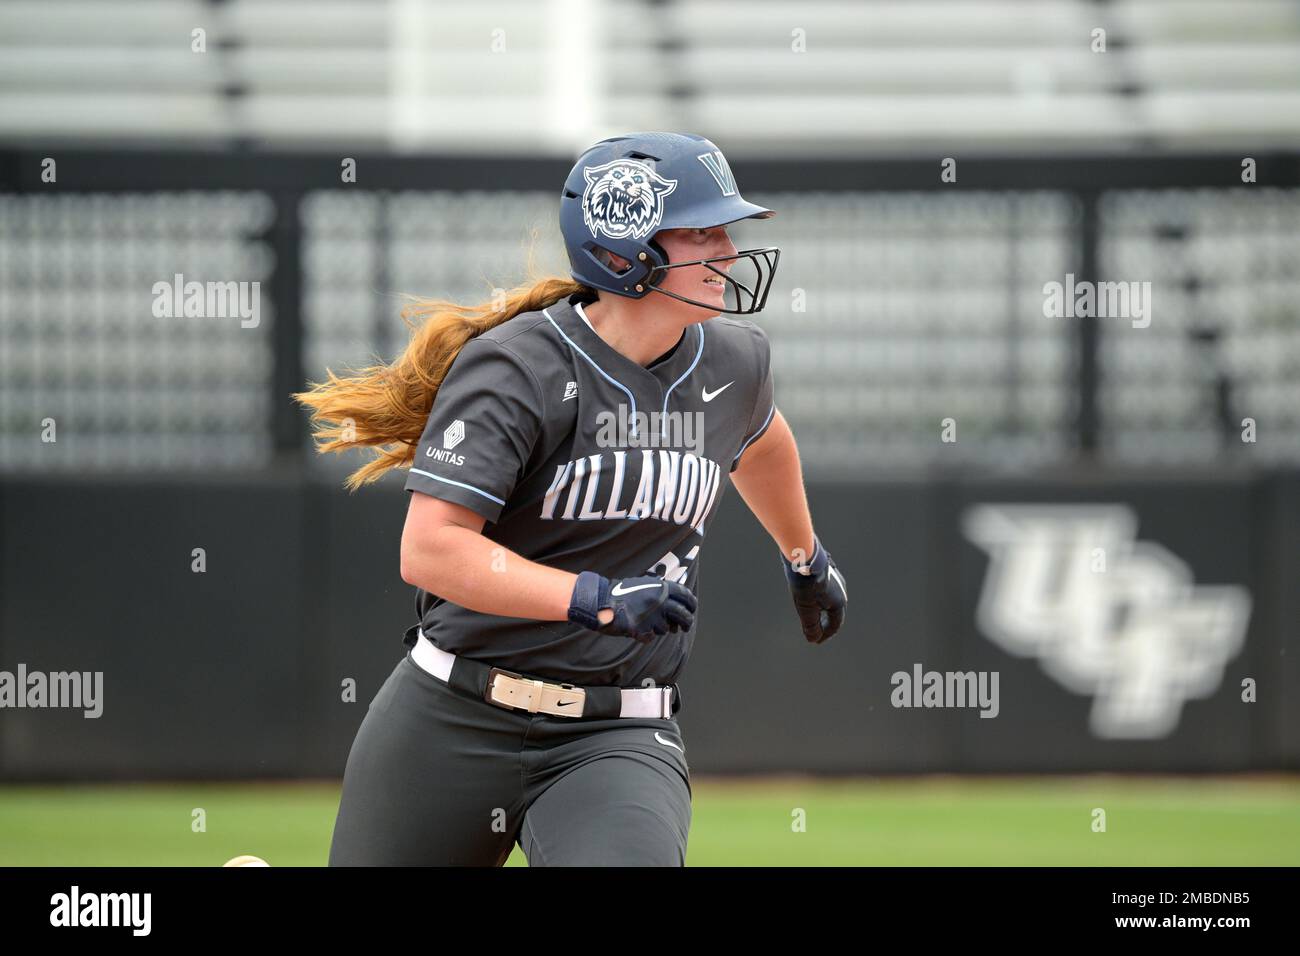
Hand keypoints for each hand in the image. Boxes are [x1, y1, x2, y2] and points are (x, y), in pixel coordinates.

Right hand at [567, 571, 697, 642]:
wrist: (601, 600)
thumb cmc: (622, 592)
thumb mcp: (645, 584)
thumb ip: (661, 590)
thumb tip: (679, 600)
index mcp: (661, 587)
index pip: (686, 596)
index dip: (692, 604)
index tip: (692, 609)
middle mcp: (659, 601)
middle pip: (683, 615)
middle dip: (687, 622)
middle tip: (685, 626)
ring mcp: (652, 616)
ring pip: (666, 628)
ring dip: (660, 628)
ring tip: (647, 622)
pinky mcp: (642, 629)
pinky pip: (651, 636)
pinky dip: (646, 634)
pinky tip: (637, 627)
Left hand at [781, 535, 846, 643]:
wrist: (804, 555)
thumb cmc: (806, 583)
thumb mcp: (806, 608)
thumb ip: (811, 626)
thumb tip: (813, 639)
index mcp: (839, 602)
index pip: (835, 625)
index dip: (825, 635)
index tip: (816, 641)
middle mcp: (841, 591)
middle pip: (835, 613)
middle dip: (825, 624)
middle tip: (816, 631)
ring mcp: (836, 579)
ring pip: (831, 600)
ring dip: (823, 610)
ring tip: (813, 615)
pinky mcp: (828, 571)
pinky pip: (826, 590)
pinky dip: (820, 599)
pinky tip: (811, 596)